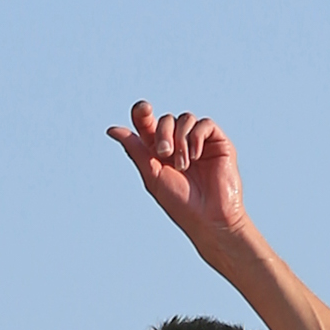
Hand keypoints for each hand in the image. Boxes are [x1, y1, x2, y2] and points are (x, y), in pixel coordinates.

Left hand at [107, 102, 247, 252]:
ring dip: (180, 139)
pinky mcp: (218, 142)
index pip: (148, 123)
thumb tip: (111, 129)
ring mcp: (199, 142)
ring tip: (183, 165)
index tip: (144, 110)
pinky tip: (195, 157)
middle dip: (163, 133)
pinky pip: (204, 124)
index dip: (142, 112)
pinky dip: (196, 137)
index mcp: (160, 152)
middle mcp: (179, 144)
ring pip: (185, 119)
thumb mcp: (152, 175)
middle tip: (164, 153)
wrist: (209, 219)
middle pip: (166, 120)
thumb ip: (134, 150)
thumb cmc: (180, 204)